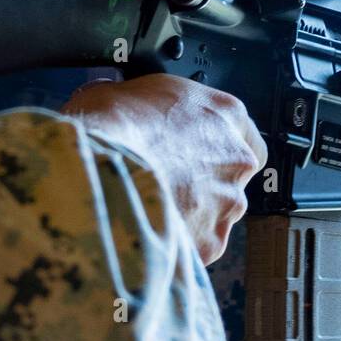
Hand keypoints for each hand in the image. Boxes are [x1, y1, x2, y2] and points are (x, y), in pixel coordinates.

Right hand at [61, 75, 266, 263]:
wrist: (96, 173)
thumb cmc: (110, 128)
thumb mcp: (120, 92)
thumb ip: (140, 106)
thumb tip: (119, 110)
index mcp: (224, 114)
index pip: (244, 134)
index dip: (217, 148)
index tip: (196, 155)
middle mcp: (236, 158)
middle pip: (230, 178)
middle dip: (201, 186)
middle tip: (164, 185)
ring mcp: (228, 202)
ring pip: (217, 215)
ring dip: (190, 216)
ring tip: (148, 212)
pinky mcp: (211, 240)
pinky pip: (199, 247)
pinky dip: (178, 247)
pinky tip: (147, 236)